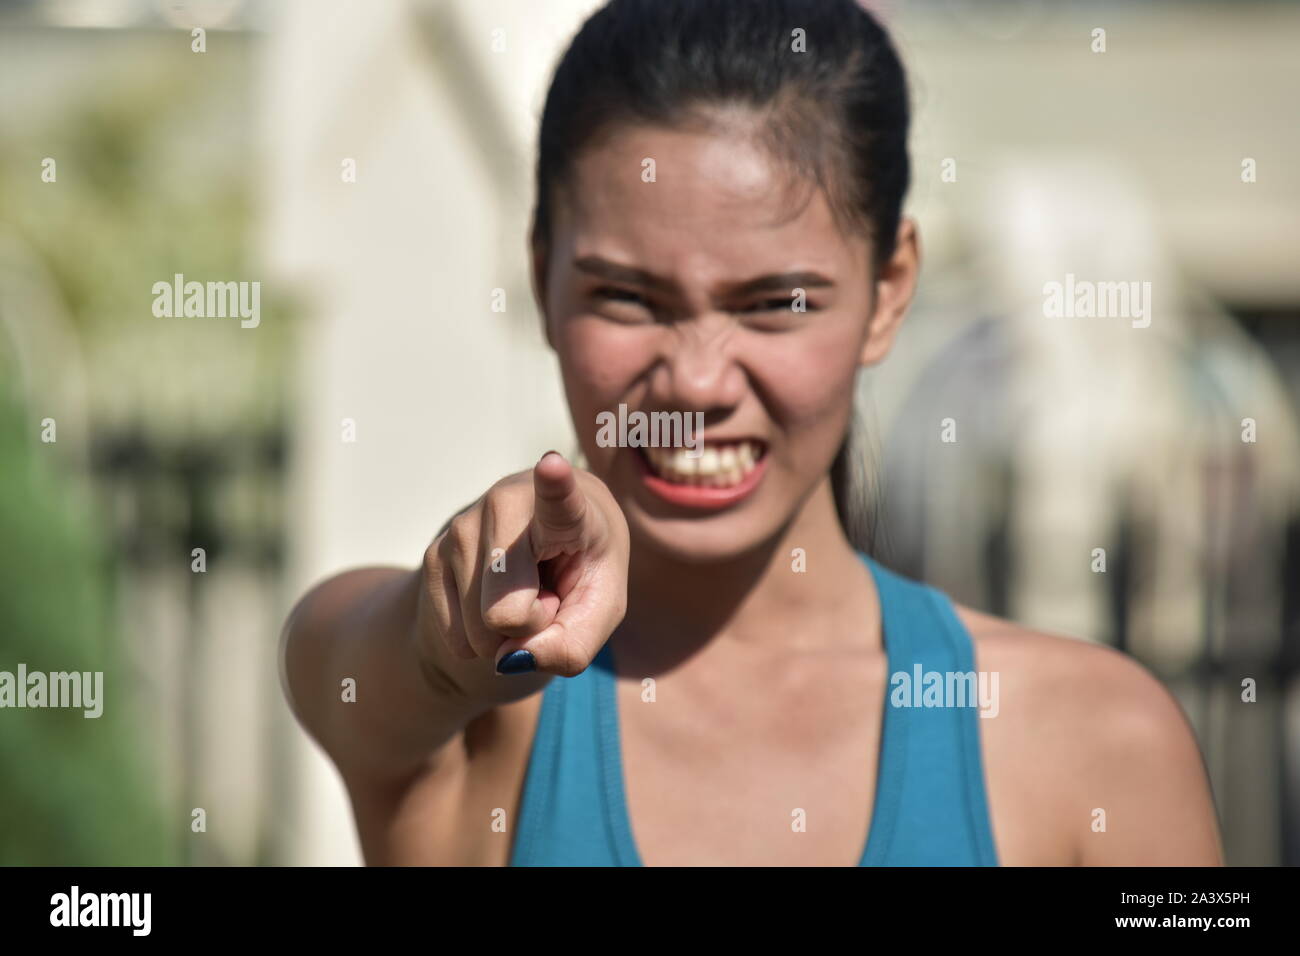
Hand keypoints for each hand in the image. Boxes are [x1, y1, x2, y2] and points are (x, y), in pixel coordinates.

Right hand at [420, 452, 629, 677]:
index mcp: (564, 508)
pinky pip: (456, 636)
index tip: (553, 463)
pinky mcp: (433, 552)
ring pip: (478, 628)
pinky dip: (480, 636)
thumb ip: (572, 645)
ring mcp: (462, 526)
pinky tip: (496, 597)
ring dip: (506, 629)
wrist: (546, 545)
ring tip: (525, 588)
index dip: (554, 483)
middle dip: (531, 624)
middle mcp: (506, 505)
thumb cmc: (583, 572)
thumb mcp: (601, 610)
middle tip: (549, 591)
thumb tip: (507, 659)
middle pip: (506, 609)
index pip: (558, 496)